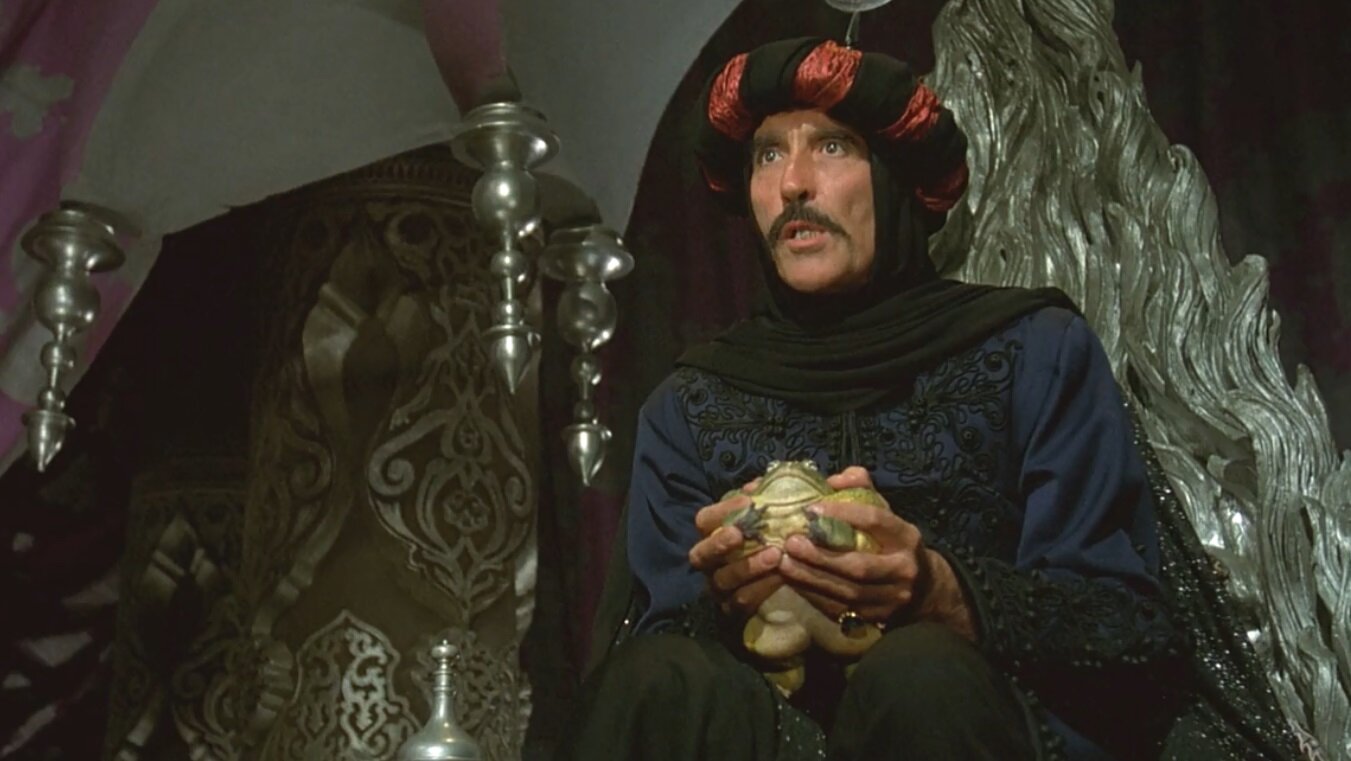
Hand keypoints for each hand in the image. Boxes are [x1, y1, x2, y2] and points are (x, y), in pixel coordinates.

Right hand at [688, 479, 784, 619]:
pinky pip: (744, 600)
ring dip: (748, 567)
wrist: (790, 575)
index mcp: (712, 535)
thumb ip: (763, 499)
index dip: (722, 511)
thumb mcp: (769, 515)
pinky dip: (763, 587)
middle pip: (701, 555)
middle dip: (719, 544)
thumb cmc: (773, 536)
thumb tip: (762, 485)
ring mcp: (720, 588)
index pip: (704, 521)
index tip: (749, 502)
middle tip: (740, 534)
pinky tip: (783, 576)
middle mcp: (710, 562)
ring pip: (724, 580)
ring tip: (776, 554)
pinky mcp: (736, 609)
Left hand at [778, 466, 974, 639]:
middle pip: (859, 566)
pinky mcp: (877, 620)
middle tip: (790, 542)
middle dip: (821, 555)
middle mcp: (903, 570)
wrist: (923, 590)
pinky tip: (794, 582)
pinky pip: (841, 610)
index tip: (810, 509)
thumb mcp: (885, 513)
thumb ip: (860, 489)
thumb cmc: (892, 543)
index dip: (842, 514)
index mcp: (906, 537)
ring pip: (847, 592)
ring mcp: (891, 599)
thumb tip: (832, 480)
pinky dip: (814, 596)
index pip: (875, 521)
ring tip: (784, 563)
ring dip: (811, 578)